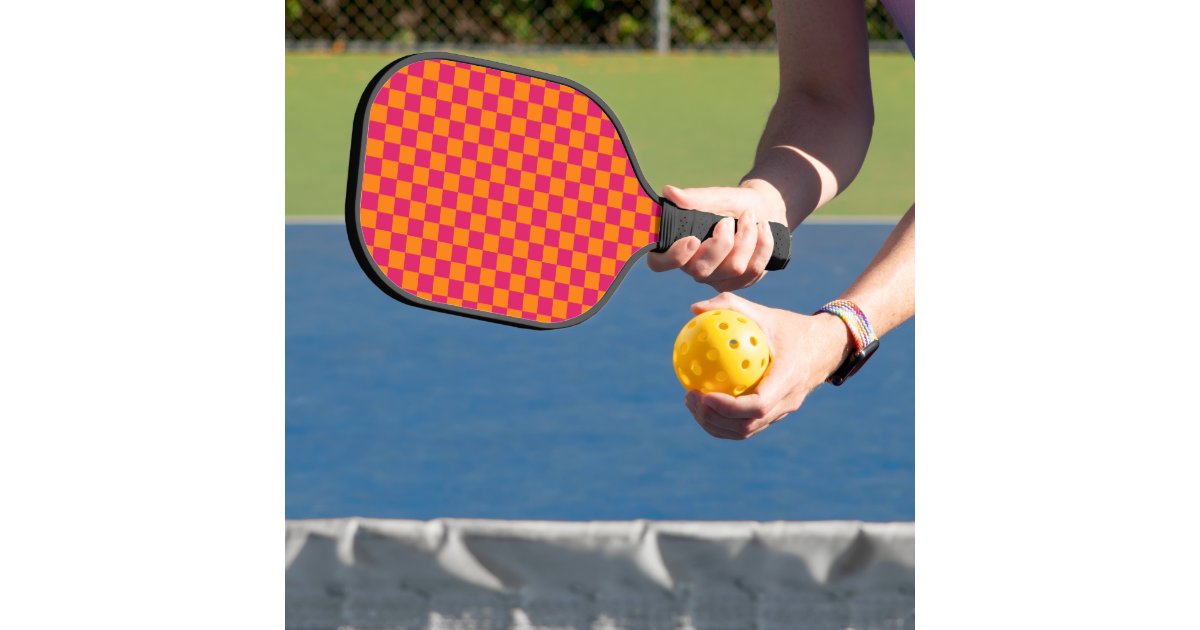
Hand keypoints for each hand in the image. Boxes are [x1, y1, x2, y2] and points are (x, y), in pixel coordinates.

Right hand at [646, 182, 788, 291]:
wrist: (762, 210)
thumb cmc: (732, 203)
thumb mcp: (716, 197)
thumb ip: (694, 198)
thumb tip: (669, 191)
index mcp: (678, 246)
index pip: (660, 263)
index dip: (673, 257)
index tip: (692, 239)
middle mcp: (694, 267)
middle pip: (701, 270)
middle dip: (722, 243)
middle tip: (728, 220)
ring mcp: (717, 278)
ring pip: (733, 269)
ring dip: (746, 238)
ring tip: (750, 217)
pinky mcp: (740, 282)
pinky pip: (753, 270)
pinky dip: (762, 245)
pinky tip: (763, 228)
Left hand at [682, 292, 852, 439]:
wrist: (826, 347)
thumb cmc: (791, 328)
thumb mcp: (765, 313)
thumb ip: (731, 306)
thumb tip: (694, 309)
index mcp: (788, 379)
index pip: (758, 405)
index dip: (728, 407)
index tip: (704, 394)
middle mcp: (787, 401)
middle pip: (747, 426)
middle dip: (713, 418)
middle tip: (690, 396)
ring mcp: (782, 412)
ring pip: (745, 431)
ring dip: (715, 424)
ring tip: (692, 401)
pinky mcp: (776, 415)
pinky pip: (747, 425)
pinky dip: (723, 420)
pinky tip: (704, 401)